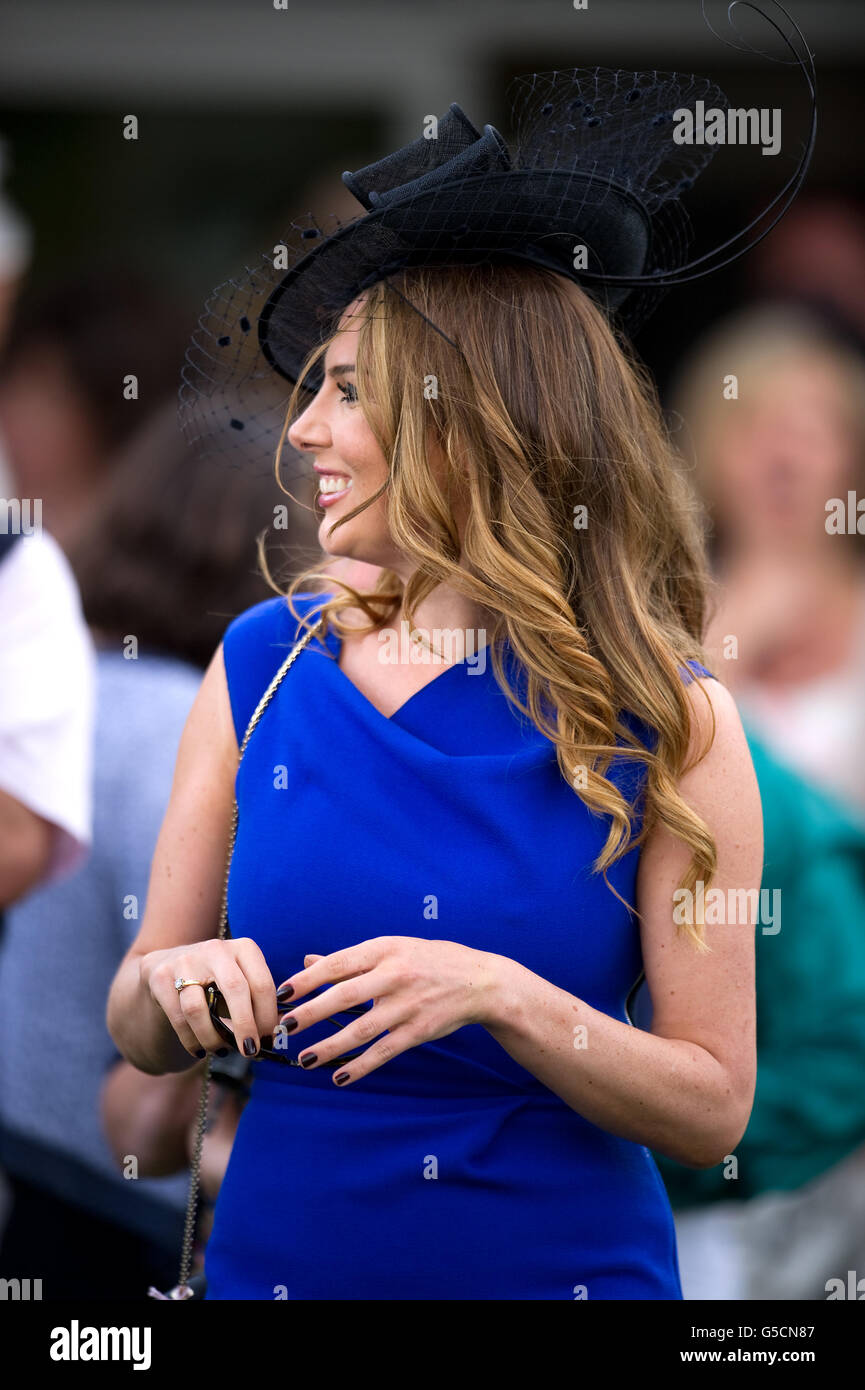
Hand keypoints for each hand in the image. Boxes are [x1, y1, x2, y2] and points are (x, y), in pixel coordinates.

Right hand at [139, 938, 279, 1060]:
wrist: (166, 963)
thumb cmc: (215, 980)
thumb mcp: (239, 979)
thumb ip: (256, 1001)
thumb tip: (277, 1032)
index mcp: (243, 948)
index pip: (262, 983)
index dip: (268, 1016)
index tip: (269, 1039)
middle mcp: (215, 949)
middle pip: (236, 990)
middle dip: (245, 1026)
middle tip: (250, 1051)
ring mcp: (184, 961)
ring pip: (199, 1009)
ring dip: (213, 1038)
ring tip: (221, 1050)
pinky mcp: (160, 977)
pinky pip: (178, 1018)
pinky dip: (191, 1040)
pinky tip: (200, 1049)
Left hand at [275, 936, 502, 1085]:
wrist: (479, 981)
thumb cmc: (428, 960)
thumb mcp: (392, 948)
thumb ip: (350, 958)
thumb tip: (307, 961)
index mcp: (384, 949)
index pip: (338, 964)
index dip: (308, 979)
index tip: (283, 992)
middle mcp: (395, 975)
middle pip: (345, 996)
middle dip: (312, 1012)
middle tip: (285, 1026)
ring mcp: (407, 1005)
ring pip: (362, 1029)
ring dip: (330, 1046)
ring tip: (305, 1059)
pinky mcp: (418, 1030)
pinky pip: (384, 1051)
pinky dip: (361, 1066)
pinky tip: (340, 1076)